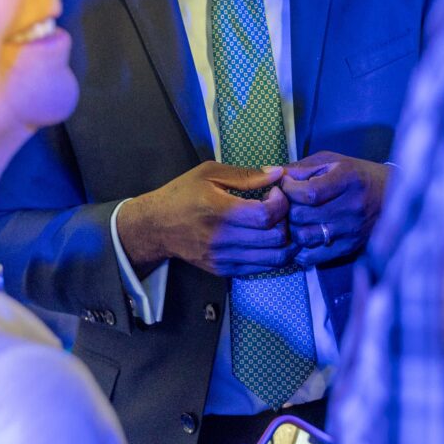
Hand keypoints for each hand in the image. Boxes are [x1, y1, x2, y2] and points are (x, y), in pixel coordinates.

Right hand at [117, 162, 292, 277]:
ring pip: (274, 258)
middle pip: (275, 238)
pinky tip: (267, 238)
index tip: (275, 192)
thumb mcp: (209, 173)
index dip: (281, 203)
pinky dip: (273, 254)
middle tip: (281, 209)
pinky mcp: (225, 270)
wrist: (156, 226)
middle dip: (287, 220)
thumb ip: (246, 175)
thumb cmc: (183, 194)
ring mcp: (224, 258)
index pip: (266, 215)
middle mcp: (222, 238)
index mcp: (219, 210)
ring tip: (278, 224)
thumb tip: (278, 174)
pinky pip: (262, 268)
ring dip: (285, 241)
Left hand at [278, 151, 388, 267]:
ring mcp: (352, 231)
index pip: (308, 193)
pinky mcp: (350, 248)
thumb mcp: (332, 161)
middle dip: (288, 209)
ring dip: (293, 229)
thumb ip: (301, 167)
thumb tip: (272, 173)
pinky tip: (304, 234)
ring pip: (305, 238)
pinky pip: (313, 256)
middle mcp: (352, 207)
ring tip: (296, 219)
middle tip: (288, 203)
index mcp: (348, 180)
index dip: (289, 190)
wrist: (392, 196)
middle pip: (302, 216)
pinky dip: (301, 248)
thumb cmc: (356, 175)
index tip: (286, 186)